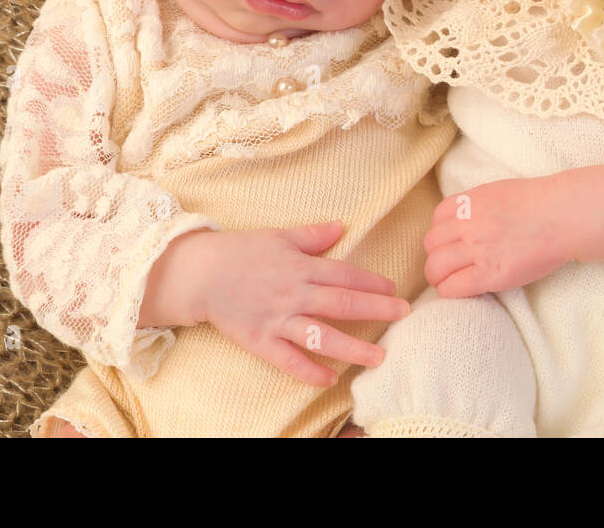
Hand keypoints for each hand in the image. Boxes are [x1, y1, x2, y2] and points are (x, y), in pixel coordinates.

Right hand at [191, 221, 410, 385]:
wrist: (200, 274)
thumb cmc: (241, 251)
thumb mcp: (279, 236)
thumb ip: (312, 235)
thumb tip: (341, 226)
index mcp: (301, 267)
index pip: (345, 274)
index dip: (372, 281)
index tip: (394, 289)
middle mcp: (294, 294)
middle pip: (342, 303)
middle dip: (376, 309)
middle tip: (403, 314)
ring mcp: (278, 319)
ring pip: (321, 336)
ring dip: (352, 347)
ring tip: (379, 357)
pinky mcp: (261, 341)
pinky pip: (289, 360)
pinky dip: (310, 371)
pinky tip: (331, 378)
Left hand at [424, 178, 571, 297]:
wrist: (565, 216)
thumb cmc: (541, 203)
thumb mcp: (499, 192)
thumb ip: (477, 205)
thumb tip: (462, 219)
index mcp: (472, 201)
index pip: (436, 218)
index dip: (439, 232)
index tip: (448, 242)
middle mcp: (470, 223)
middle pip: (431, 243)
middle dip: (435, 255)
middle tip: (445, 264)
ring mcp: (479, 249)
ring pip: (436, 267)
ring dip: (437, 276)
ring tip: (446, 281)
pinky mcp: (491, 274)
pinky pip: (454, 287)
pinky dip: (448, 291)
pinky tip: (457, 290)